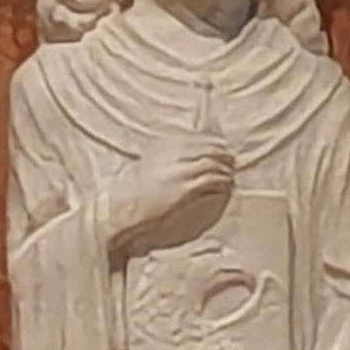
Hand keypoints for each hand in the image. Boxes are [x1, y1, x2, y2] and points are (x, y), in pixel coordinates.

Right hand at [100, 136, 235, 260]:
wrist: (118, 210)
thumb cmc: (125, 197)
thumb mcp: (141, 172)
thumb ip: (157, 165)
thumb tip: (169, 168)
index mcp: (162, 150)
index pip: (195, 139)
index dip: (211, 142)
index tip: (219, 146)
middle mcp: (172, 157)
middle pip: (208, 148)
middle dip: (222, 154)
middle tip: (231, 161)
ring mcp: (180, 172)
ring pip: (214, 163)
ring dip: (225, 169)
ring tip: (230, 175)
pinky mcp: (185, 189)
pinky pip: (212, 181)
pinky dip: (222, 183)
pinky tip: (226, 187)